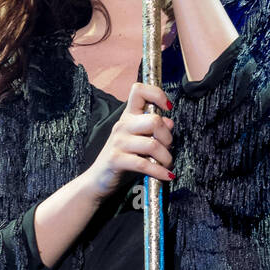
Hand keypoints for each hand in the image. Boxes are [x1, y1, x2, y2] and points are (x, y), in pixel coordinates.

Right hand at [83, 81, 174, 201]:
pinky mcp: (116, 159)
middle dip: (168, 137)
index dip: (157, 94)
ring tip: (167, 164)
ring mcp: (118, 142)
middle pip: (154, 121)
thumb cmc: (122, 159)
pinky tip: (166, 175)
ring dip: (166, 157)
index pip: (139, 90)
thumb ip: (154, 131)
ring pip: (152, 144)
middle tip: (168, 149)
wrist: (98, 179)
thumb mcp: (139, 141)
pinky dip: (159, 171)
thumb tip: (170, 122)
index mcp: (128, 116)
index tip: (167, 108)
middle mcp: (122, 125)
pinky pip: (144, 164)